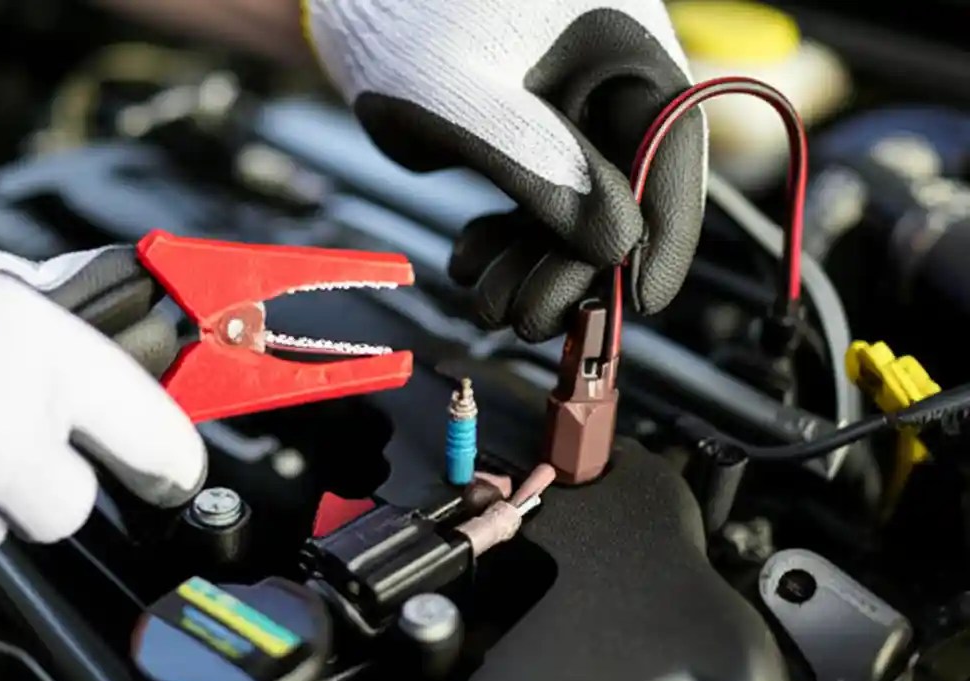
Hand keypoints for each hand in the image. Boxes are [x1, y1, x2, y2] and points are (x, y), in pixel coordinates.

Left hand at [304, 0, 705, 339]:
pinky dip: (507, 241)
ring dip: (534, 266)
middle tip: (531, 318)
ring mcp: (566, 108)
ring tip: (486, 300)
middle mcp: (606, 77)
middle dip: (575, 267)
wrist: (343, 2)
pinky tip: (471, 263)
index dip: (663, 234)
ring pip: (575, 208)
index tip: (642, 302)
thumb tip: (616, 245)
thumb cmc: (399, 15)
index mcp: (622, 43)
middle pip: (623, 190)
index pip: (669, 148)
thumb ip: (541, 169)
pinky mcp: (526, 133)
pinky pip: (536, 200)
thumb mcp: (465, 100)